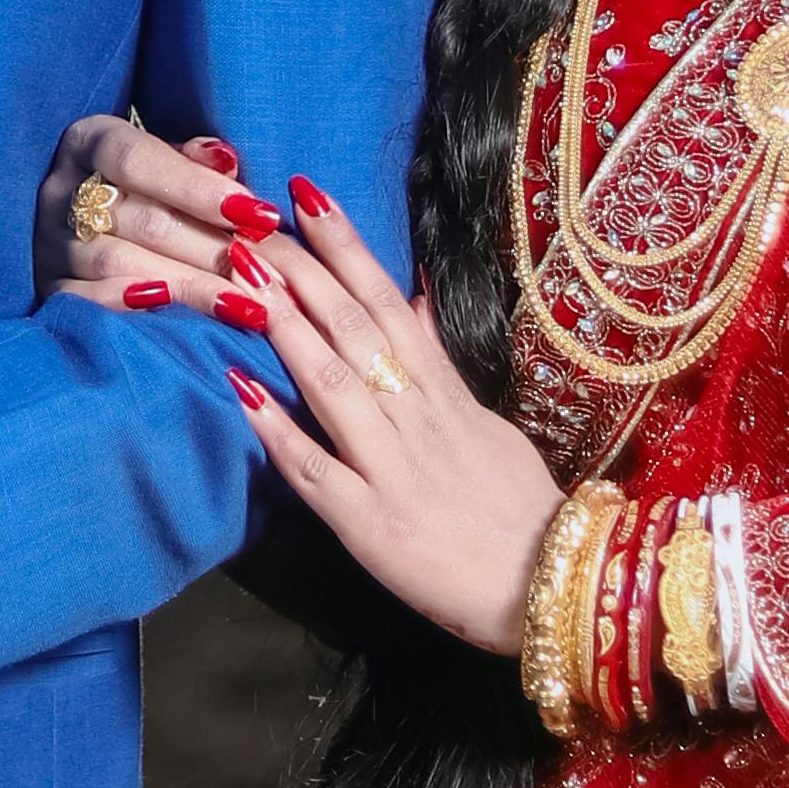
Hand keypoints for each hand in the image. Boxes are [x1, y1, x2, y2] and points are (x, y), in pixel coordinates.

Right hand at [36, 106, 256, 311]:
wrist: (90, 221)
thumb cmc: (144, 186)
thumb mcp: (164, 160)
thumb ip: (194, 160)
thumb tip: (227, 161)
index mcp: (87, 141)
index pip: (138, 160)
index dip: (199, 187)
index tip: (257, 213)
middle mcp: (60, 191)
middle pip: (140, 220)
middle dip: (211, 247)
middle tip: (268, 273)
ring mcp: (49, 244)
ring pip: (121, 264)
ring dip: (191, 286)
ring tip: (247, 306)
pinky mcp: (49, 288)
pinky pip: (92, 305)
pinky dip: (138, 313)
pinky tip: (185, 323)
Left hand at [213, 182, 565, 662]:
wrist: (548, 587)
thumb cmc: (519, 508)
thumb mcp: (486, 422)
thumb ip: (441, 363)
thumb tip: (413, 298)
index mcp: (446, 394)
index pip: (389, 304)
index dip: (347, 249)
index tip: (307, 199)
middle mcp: (417, 420)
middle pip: (354, 330)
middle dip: (301, 271)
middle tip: (252, 221)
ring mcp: (392, 470)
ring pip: (332, 384)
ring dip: (284, 327)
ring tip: (241, 279)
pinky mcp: (370, 525)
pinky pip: (316, 471)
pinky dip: (278, 430)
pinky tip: (240, 390)